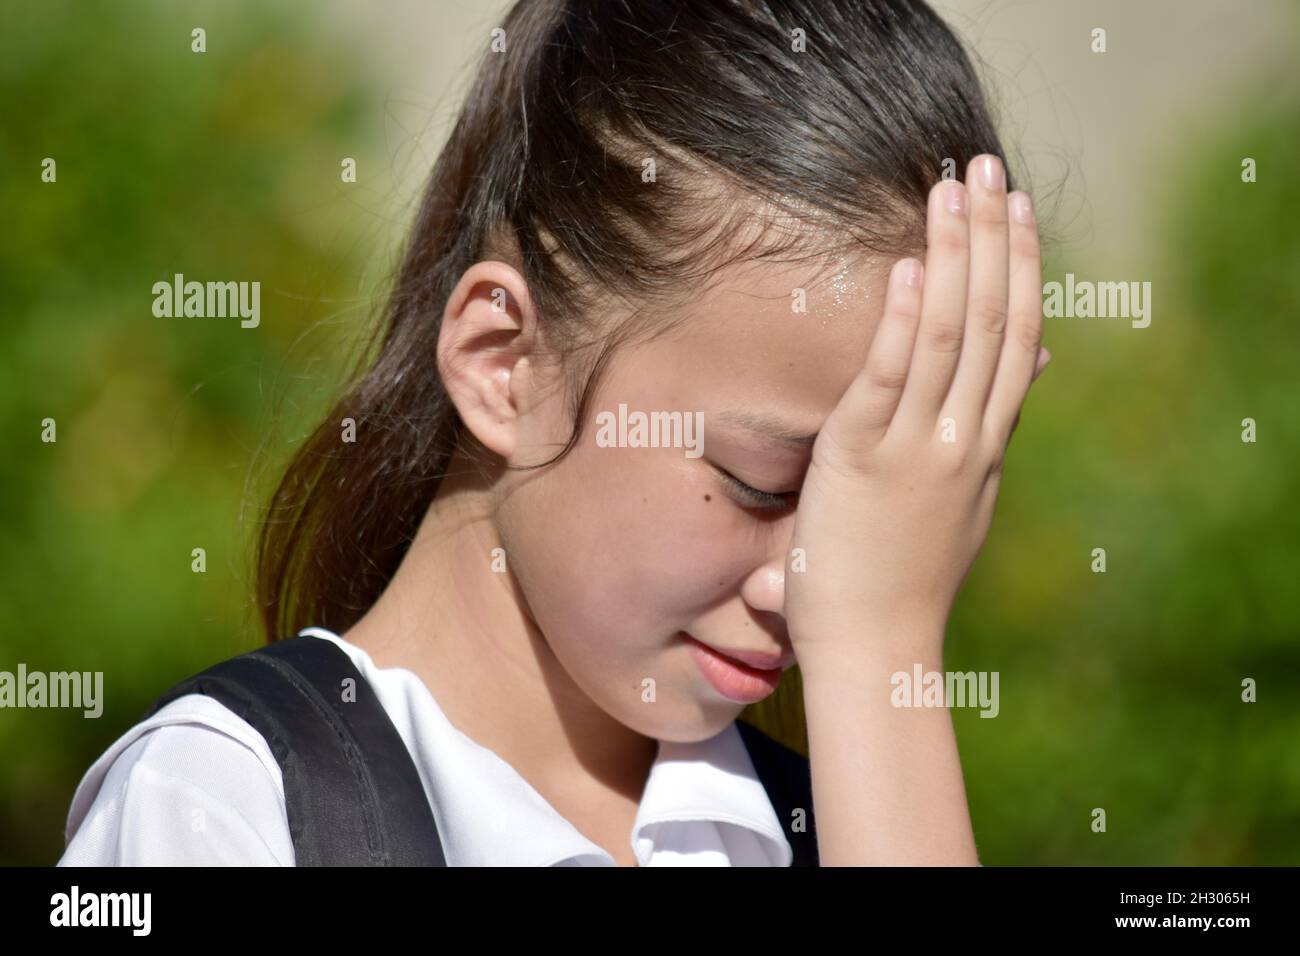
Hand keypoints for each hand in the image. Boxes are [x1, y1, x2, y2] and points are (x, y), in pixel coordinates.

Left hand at [785, 154, 1048, 663]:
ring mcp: (919, 447)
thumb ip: (966, 463)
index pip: (1016, 346)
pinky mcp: (864, 457)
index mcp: (984, 451)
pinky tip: (910, 263)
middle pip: (996, 322)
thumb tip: (984, 426)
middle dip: (995, 240)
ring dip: (956, 254)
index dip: (1020, 276)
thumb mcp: (952, 518)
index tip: (1018, 220)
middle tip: (991, 171)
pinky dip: (905, 316)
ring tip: (952, 188)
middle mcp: (964, 440)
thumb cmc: (897, 593)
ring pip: (952, 334)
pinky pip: (890, 375)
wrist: (876, 652)